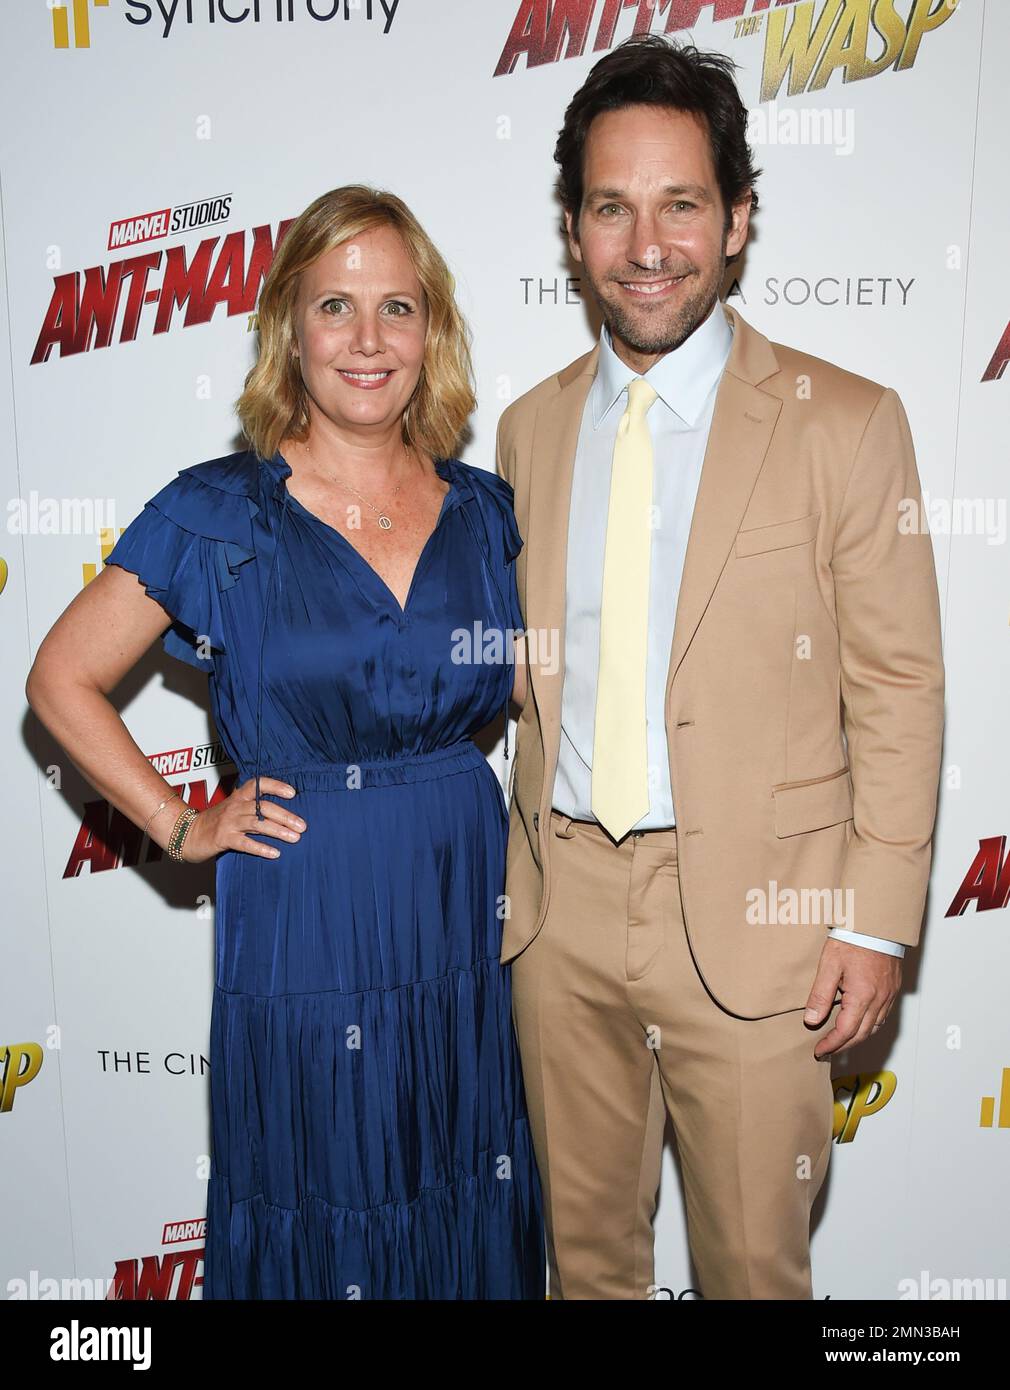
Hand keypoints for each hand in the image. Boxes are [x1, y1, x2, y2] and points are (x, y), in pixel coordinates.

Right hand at [178, 777, 305, 861]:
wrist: (186, 833)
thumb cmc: (214, 822)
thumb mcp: (232, 809)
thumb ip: (252, 809)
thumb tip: (282, 815)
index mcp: (237, 797)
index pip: (258, 785)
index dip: (275, 786)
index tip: (293, 793)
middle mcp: (234, 807)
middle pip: (263, 807)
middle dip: (285, 816)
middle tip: (302, 826)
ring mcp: (228, 823)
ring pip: (257, 823)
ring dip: (278, 830)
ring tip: (295, 838)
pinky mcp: (223, 839)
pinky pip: (245, 843)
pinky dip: (261, 848)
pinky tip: (275, 853)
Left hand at [803, 938, 901, 1059]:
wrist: (877, 923)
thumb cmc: (853, 939)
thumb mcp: (829, 964)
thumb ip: (820, 994)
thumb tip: (812, 1020)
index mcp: (862, 996)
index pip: (845, 1031)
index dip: (831, 1044)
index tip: (819, 1051)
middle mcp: (879, 1000)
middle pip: (861, 1034)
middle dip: (843, 1046)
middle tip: (827, 1051)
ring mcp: (888, 995)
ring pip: (874, 1027)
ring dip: (857, 1038)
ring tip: (841, 1042)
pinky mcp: (893, 989)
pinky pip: (883, 1016)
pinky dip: (870, 1026)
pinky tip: (860, 1024)